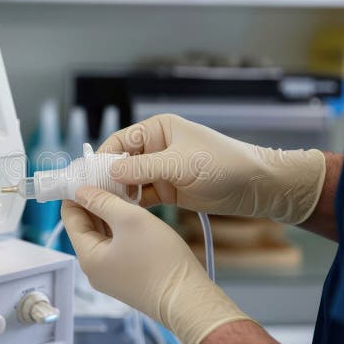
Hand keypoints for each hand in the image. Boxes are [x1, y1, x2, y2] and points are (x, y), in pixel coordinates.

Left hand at [62, 186, 252, 343]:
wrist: (188, 299)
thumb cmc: (160, 261)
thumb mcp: (129, 219)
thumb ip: (103, 202)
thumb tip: (80, 191)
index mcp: (87, 257)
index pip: (70, 217)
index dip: (74, 193)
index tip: (82, 173)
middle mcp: (94, 269)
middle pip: (85, 227)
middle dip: (92, 201)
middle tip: (102, 176)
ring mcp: (111, 274)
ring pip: (102, 236)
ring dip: (107, 213)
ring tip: (118, 189)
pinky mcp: (127, 276)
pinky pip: (115, 246)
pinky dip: (119, 227)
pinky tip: (130, 211)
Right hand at [100, 114, 325, 224]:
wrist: (257, 186)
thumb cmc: (224, 164)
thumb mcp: (180, 164)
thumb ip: (143, 168)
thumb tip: (110, 172)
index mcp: (158, 129)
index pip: (119, 141)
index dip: (102, 159)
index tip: (86, 178)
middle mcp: (157, 147)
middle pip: (121, 162)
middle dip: (108, 179)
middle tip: (90, 198)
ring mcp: (163, 169)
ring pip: (130, 182)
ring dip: (119, 194)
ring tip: (104, 209)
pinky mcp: (169, 190)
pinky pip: (143, 196)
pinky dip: (133, 205)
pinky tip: (122, 214)